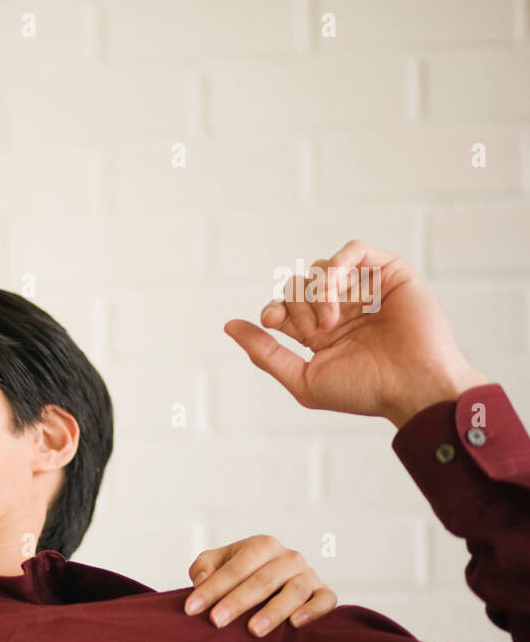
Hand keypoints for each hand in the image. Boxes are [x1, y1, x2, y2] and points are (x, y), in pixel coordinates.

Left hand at [184, 535, 336, 636]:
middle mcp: (288, 557)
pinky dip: (313, 611)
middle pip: (263, 579)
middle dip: (237, 601)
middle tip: (216, 621)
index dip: (212, 588)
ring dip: (274, 610)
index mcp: (262, 545)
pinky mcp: (323, 592)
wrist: (273, 582)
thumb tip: (202, 581)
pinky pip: (325, 600)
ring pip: (294, 590)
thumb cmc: (240, 574)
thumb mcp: (217, 563)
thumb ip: (204, 567)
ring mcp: (308, 574)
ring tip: (253, 630)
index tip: (191, 608)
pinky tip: (295, 624)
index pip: (235, 567)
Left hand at [224, 240, 486, 427]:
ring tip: (331, 321)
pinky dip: (336, 265)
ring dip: (316, 292)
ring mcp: (365, 290)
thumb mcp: (302, 379)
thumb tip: (229, 326)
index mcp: (320, 332)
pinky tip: (336, 290)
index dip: (273, 309)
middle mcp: (342, 308)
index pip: (283, 306)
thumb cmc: (363, 390)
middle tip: (315, 331)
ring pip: (320, 269)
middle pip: (297, 286)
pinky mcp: (390, 274)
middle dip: (297, 306)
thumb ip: (265, 353)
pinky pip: (354, 250)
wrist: (412, 387)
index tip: (273, 322)